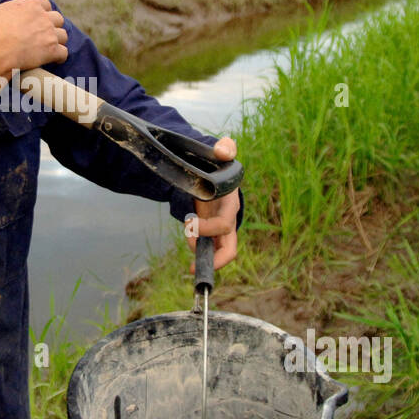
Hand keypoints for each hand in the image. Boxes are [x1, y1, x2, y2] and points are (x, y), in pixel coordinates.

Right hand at [0, 0, 67, 94]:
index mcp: (30, 4)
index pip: (45, 3)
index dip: (43, 11)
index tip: (39, 18)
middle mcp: (43, 17)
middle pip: (58, 18)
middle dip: (53, 26)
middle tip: (45, 34)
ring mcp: (49, 33)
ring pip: (63, 35)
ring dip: (58, 41)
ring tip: (51, 47)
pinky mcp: (52, 50)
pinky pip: (64, 53)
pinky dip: (60, 57)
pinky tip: (55, 60)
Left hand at [188, 136, 239, 272]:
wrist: (212, 169)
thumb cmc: (216, 164)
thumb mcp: (219, 154)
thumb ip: (224, 149)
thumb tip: (225, 149)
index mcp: (231, 204)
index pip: (225, 225)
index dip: (209, 229)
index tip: (189, 222)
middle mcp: (228, 219)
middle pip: (229, 249)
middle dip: (215, 261)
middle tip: (194, 268)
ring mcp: (220, 228)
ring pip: (218, 253)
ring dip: (202, 257)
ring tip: (188, 252)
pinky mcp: (211, 232)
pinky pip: (209, 250)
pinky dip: (200, 256)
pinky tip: (189, 263)